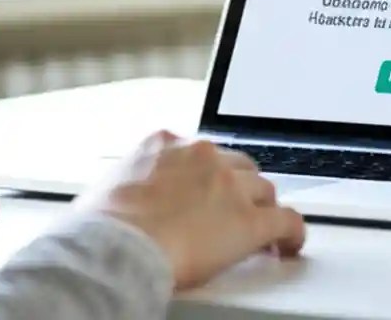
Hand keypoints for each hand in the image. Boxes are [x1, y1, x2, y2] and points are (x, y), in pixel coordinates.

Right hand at [74, 130, 305, 289]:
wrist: (114, 247)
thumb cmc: (98, 228)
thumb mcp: (102, 189)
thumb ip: (125, 186)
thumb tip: (114, 205)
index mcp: (165, 144)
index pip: (200, 152)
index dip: (209, 174)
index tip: (208, 187)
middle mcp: (204, 156)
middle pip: (238, 166)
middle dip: (239, 188)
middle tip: (235, 210)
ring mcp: (231, 187)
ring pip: (263, 190)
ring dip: (262, 208)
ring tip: (263, 229)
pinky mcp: (250, 221)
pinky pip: (286, 222)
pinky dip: (291, 234)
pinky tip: (289, 245)